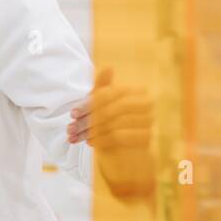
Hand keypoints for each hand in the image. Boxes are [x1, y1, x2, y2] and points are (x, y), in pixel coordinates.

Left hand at [68, 67, 154, 199]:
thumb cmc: (111, 124)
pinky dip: (101, 140)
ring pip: (113, 124)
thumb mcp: (103, 105)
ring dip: (91, 131)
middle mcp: (147, 104)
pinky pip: (119, 137)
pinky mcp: (146, 138)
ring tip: (76, 137)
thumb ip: (103, 88)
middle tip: (71, 128)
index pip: (109, 95)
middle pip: (111, 110)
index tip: (71, 114)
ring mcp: (149, 121)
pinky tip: (90, 143)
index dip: (88, 104)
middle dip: (88, 119)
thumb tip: (108, 67)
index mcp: (137, 92)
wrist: (126, 153)